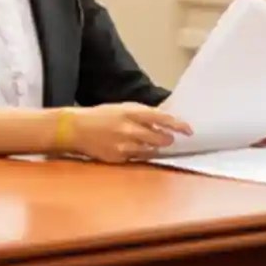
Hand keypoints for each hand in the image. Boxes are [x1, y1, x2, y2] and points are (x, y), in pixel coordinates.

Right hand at [66, 103, 192, 163]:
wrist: (75, 128)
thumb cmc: (101, 115)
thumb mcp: (123, 107)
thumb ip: (144, 114)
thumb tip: (165, 121)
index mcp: (132, 112)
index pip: (163, 119)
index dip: (178, 125)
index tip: (189, 130)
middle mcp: (129, 129)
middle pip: (160, 139)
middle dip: (167, 140)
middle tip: (169, 139)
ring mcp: (124, 146)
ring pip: (151, 151)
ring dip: (154, 148)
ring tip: (148, 143)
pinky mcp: (118, 158)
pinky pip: (138, 158)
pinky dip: (140, 154)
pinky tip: (133, 148)